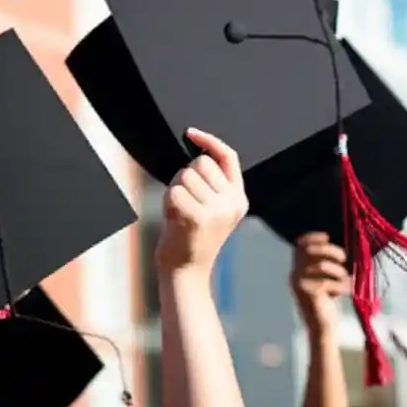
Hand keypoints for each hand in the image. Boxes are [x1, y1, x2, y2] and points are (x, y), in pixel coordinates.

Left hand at [156, 128, 248, 273]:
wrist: (186, 273)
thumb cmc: (192, 237)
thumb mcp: (213, 209)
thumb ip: (212, 184)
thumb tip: (198, 152)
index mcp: (239, 199)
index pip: (228, 157)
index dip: (210, 141)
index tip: (190, 133)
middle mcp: (232, 203)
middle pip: (201, 163)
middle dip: (186, 176)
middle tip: (185, 202)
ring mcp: (217, 210)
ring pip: (185, 175)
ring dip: (175, 190)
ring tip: (179, 213)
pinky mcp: (197, 218)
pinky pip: (174, 192)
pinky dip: (167, 202)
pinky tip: (173, 219)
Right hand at [290, 233, 349, 333]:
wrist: (322, 329)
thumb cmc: (327, 302)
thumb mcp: (325, 278)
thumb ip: (325, 263)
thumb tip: (334, 245)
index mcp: (297, 270)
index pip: (299, 246)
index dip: (313, 237)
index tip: (327, 237)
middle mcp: (295, 276)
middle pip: (311, 251)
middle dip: (331, 250)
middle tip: (344, 258)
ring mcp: (300, 285)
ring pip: (322, 266)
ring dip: (339, 271)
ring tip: (346, 280)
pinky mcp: (308, 295)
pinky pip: (328, 282)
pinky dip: (341, 286)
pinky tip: (344, 294)